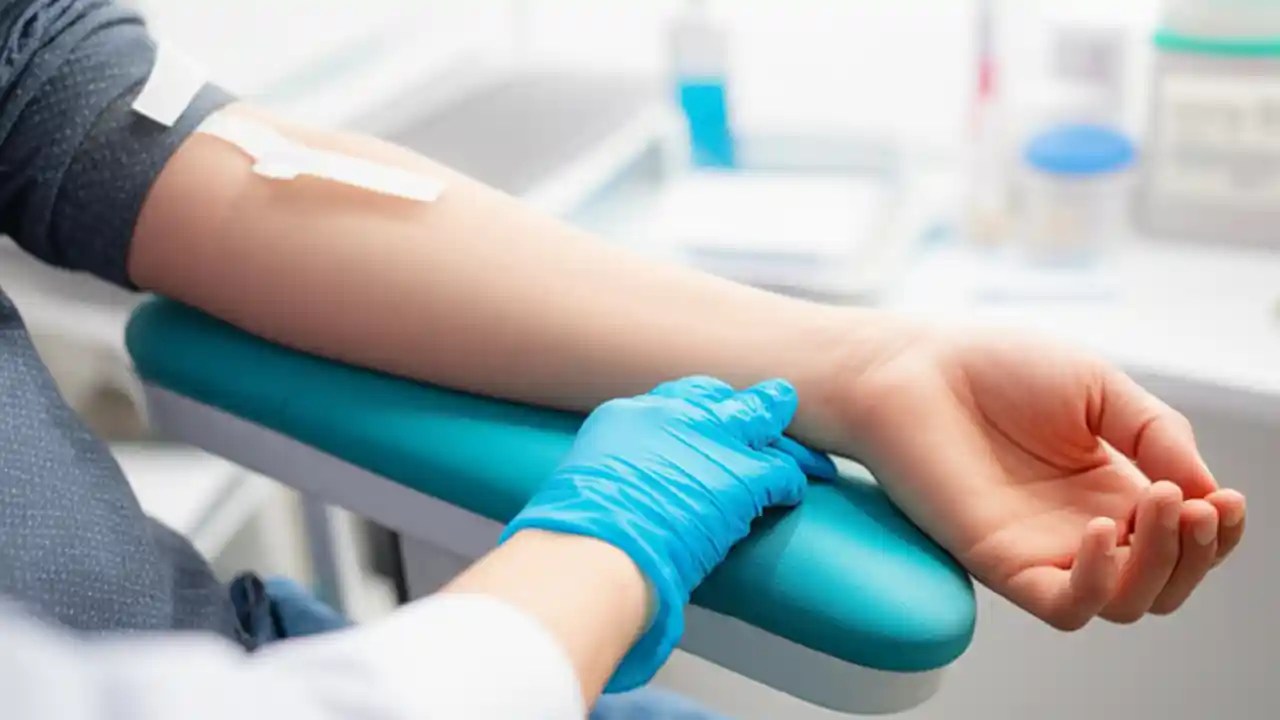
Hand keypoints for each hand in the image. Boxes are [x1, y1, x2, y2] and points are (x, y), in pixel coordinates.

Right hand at [502, 376, 834, 690]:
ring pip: (763, 420)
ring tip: (805, 454)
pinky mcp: (743, 474)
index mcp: (627, 415)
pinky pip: (782, 470)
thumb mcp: (582, 484)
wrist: (597, 548)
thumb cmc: (576, 534)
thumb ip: (609, 476)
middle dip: (745, 407)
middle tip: (766, 410)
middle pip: (722, 397)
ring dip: (784, 440)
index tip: (709, 414)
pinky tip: (796, 492)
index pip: (676, 397)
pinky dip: (792, 483)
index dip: (700, 407)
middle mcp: (672, 415)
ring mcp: (711, 439)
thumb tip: (615, 497)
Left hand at [836, 328, 1245, 629]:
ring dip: (1161, 564)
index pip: (1185, 539)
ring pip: (1127, 603)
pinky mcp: (1000, 562)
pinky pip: (1063, 607)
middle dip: (1198, 551)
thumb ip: (1158, 435)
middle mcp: (1081, 527)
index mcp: (1111, 488)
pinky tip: (1101, 532)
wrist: (917, 366)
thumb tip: (1209, 492)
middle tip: (1194, 502)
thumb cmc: (996, 367)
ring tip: (1159, 502)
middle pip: (1165, 581)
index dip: (1218, 532)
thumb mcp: (1101, 389)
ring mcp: (1043, 548)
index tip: (1226, 499)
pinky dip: (1098, 585)